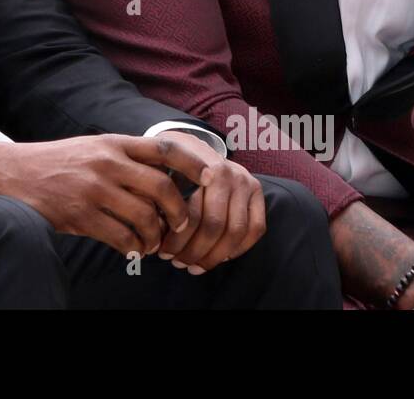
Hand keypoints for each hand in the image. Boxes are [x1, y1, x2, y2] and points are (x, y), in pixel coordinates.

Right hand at [0, 135, 192, 254]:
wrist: (11, 174)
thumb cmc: (57, 162)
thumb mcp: (93, 147)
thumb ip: (125, 157)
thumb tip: (166, 175)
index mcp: (112, 143)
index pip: (164, 149)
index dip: (193, 164)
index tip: (212, 178)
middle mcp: (106, 162)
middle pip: (161, 188)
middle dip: (178, 212)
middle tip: (180, 226)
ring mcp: (93, 189)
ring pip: (144, 216)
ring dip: (156, 236)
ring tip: (154, 243)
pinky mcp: (80, 215)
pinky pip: (120, 236)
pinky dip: (133, 247)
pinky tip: (132, 249)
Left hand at [152, 131, 265, 271]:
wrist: (196, 147)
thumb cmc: (173, 166)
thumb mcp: (162, 173)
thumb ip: (160, 198)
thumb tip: (154, 233)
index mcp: (203, 168)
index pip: (193, 214)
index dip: (178, 239)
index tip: (164, 253)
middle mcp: (230, 173)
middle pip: (215, 225)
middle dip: (195, 250)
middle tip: (178, 263)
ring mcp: (247, 183)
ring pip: (236, 231)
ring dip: (215, 256)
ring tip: (195, 266)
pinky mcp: (259, 194)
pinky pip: (255, 229)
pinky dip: (238, 248)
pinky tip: (219, 258)